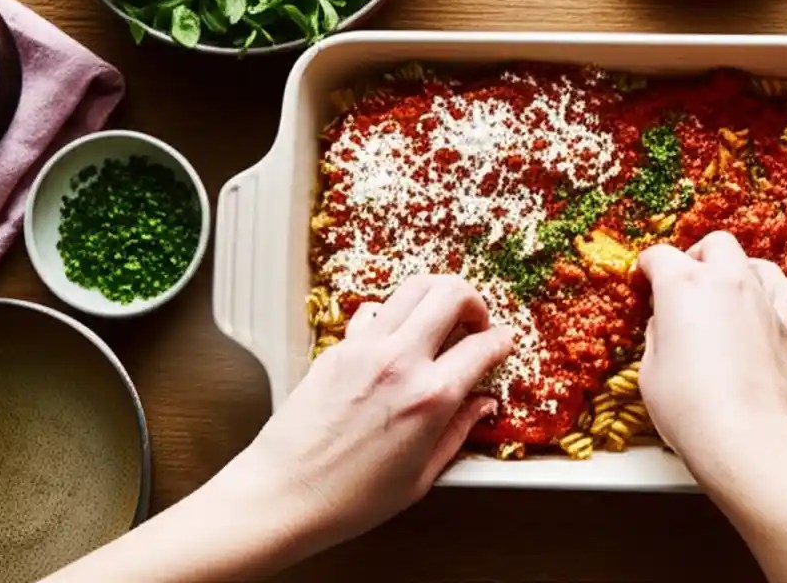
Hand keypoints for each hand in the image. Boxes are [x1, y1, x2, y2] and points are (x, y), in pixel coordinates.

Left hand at [229, 275, 512, 548]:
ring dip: (437, 296)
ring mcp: (365, 349)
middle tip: (475, 323)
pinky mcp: (337, 348)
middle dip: (473, 301)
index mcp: (430, 397)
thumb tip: (482, 404)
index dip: (502, 340)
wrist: (283, 494)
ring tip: (441, 319)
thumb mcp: (422, 475)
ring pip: (414, 287)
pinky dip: (396, 315)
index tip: (503, 343)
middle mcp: (400, 361)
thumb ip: (458, 430)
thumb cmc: (350, 498)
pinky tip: (397, 340)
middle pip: (451, 293)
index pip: (483, 345)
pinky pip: (376, 311)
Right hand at [637, 231, 786, 474]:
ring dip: (734, 268)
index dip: (647, 269)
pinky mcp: (786, 324)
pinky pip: (783, 287)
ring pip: (752, 260)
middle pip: (713, 244)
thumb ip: (659, 334)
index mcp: (683, 285)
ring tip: (722, 289)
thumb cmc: (687, 407)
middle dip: (695, 256)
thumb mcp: (650, 369)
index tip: (643, 282)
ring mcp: (760, 299)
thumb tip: (667, 323)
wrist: (744, 436)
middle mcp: (725, 280)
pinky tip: (760, 300)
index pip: (660, 256)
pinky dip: (769, 287)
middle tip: (682, 281)